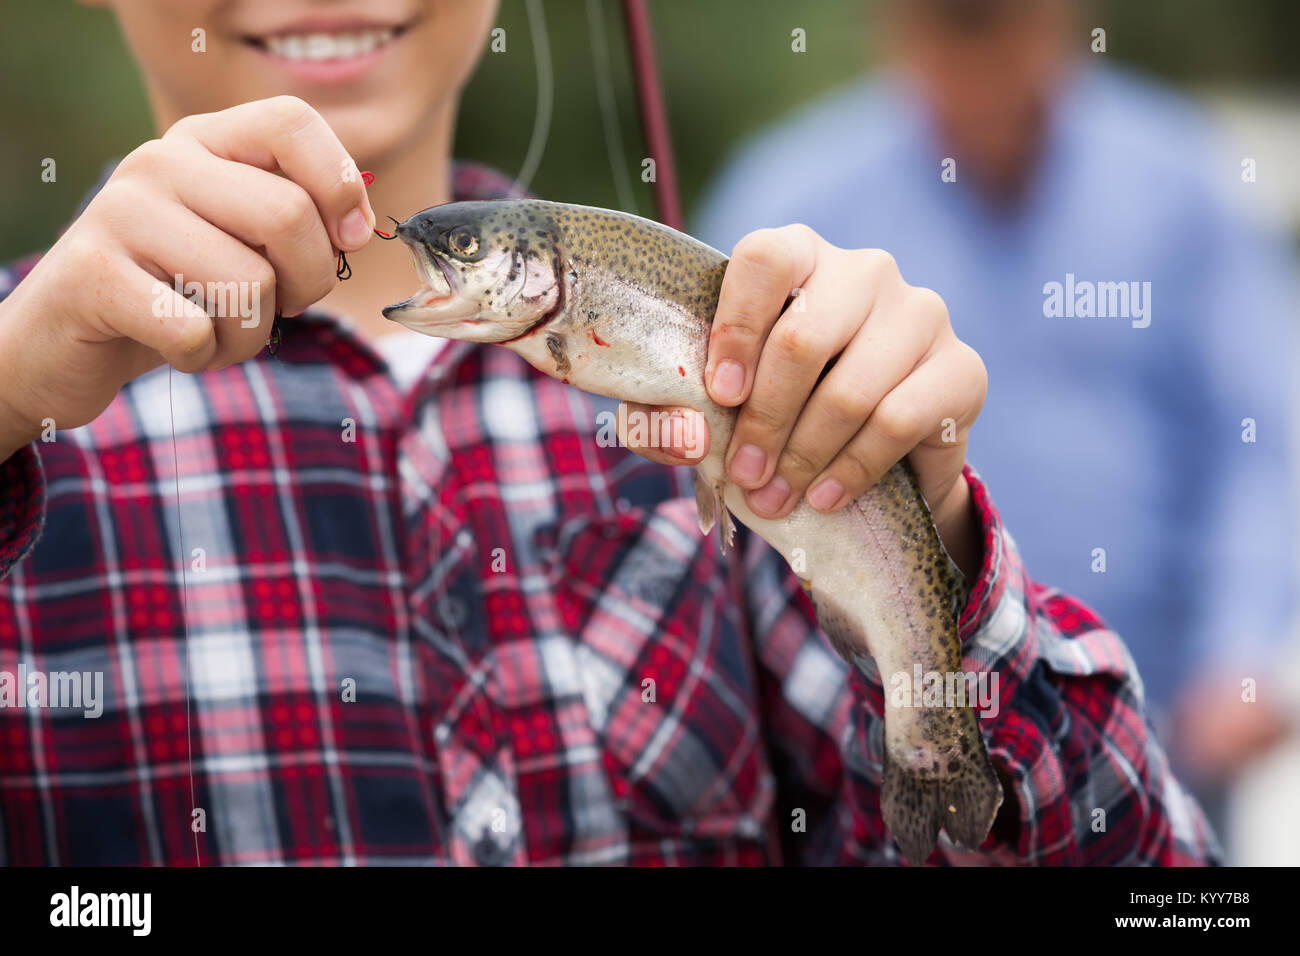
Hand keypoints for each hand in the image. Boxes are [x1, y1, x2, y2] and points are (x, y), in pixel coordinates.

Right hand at [0, 95, 373, 461]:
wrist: (66, 340)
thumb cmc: (178, 292)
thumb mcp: (242, 242)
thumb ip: (300, 220)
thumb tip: (357, 224)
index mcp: (203, 141)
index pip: (291, 121)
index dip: (339, 185)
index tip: (348, 240)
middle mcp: (158, 162)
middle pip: (288, 215)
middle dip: (309, 282)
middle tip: (284, 305)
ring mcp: (119, 213)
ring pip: (250, 284)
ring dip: (252, 333)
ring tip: (220, 331)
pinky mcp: (93, 275)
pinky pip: (197, 331)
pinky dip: (205, 357)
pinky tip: (177, 347)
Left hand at [625, 225, 986, 577]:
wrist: (886, 451)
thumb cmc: (788, 409)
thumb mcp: (728, 402)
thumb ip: (684, 409)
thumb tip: (682, 436)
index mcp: (802, 255)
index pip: (766, 260)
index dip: (736, 327)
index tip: (720, 395)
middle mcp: (865, 271)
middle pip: (803, 337)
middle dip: (765, 420)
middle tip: (745, 474)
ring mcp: (921, 314)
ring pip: (850, 389)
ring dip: (803, 456)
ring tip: (776, 498)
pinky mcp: (962, 367)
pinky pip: (898, 421)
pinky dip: (852, 468)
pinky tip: (824, 496)